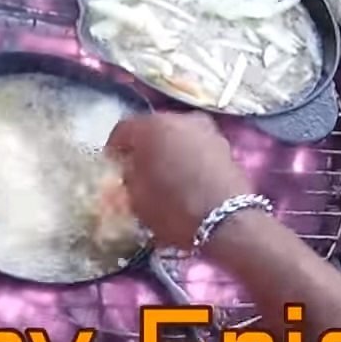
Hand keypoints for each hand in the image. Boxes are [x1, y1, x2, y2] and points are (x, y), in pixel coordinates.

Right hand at [104, 112, 252, 247]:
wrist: (227, 222)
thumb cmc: (173, 208)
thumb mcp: (136, 197)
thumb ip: (129, 175)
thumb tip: (132, 168)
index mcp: (152, 126)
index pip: (123, 129)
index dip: (115, 148)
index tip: (113, 164)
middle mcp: (181, 119)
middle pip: (154, 128)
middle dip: (145, 146)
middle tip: (139, 168)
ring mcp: (207, 130)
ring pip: (178, 136)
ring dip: (169, 150)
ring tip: (165, 173)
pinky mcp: (225, 146)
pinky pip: (197, 147)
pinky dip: (189, 157)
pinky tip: (187, 177)